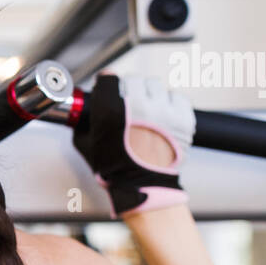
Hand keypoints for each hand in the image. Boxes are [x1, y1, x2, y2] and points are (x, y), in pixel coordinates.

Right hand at [72, 73, 194, 218]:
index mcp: (112, 111)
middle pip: (134, 79)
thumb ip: (84, 123)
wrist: (143, 186)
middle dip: (129, 90)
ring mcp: (163, 111)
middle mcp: (139, 106)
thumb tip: (83, 111)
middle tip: (127, 103)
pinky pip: (176, 97)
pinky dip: (169, 104)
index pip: (108, 78)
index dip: (106, 83)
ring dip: (150, 96)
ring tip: (147, 112)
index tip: (107, 87)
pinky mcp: (182, 118)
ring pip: (156, 86)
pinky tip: (162, 116)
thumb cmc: (116, 170)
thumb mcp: (88, 144)